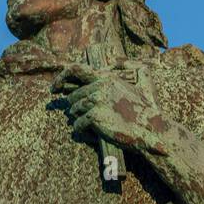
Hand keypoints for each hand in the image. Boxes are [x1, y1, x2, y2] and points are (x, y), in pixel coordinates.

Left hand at [51, 62, 166, 154]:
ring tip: (98, 127)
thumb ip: (116, 79)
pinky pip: (78, 126)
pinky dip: (84, 132)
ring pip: (74, 112)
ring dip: (82, 121)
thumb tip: (108, 73)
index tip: (53, 89)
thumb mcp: (133, 86)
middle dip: (76, 110)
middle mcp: (99, 85)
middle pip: (73, 97)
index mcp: (106, 77)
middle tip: (88, 120)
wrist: (150, 128)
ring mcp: (96, 100)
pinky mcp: (94, 116)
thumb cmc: (142, 112)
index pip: (76, 69)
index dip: (61, 77)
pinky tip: (96, 134)